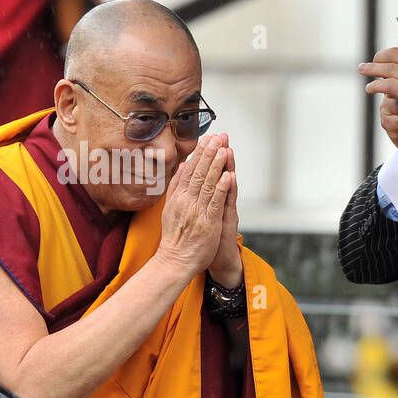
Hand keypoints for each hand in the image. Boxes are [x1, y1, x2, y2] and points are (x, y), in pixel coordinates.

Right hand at [155, 135, 231, 284]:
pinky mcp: (208, 222)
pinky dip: (221, 188)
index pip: (190, 169)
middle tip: (218, 137)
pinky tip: (228, 176)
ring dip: (217, 166)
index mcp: (178, 196)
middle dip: (210, 153)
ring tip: (224, 149)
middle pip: (199, 172)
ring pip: (208, 183)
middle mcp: (186, 200)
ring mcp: (197, 211)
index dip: (200, 153)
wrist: (175, 260)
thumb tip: (182, 166)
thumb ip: (176, 186)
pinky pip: (215, 202)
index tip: (208, 138)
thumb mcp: (170, 207)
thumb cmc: (175, 237)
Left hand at [206, 134, 242, 288]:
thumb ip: (194, 192)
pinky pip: (228, 204)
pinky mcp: (227, 222)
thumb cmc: (204, 236)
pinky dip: (229, 190)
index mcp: (209, 198)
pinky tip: (231, 177)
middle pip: (220, 173)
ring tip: (228, 149)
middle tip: (222, 136)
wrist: (216, 259)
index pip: (210, 171)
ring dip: (228, 167)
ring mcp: (224, 210)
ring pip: (227, 185)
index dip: (209, 154)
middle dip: (220, 154)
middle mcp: (219, 201)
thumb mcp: (198, 212)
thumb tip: (184, 172)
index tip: (209, 136)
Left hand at [358, 36, 397, 142]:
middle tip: (371, 62)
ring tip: (363, 70)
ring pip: (388, 68)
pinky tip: (370, 88)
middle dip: (380, 57)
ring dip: (372, 69)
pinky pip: (387, 84)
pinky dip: (376, 85)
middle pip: (394, 54)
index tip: (388, 57)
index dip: (394, 52)